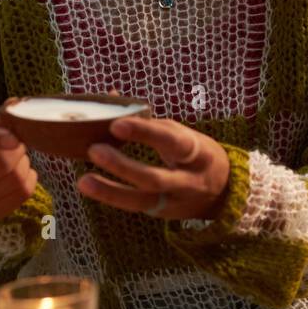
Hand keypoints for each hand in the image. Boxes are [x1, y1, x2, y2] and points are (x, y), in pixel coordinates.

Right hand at [0, 103, 37, 220]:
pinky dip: (29, 179)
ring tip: (17, 159)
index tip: (14, 138)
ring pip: (16, 179)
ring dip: (24, 164)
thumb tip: (13, 109)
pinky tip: (20, 173)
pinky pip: (23, 193)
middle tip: (16, 144)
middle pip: (2, 164)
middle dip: (17, 149)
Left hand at [78, 114, 230, 220]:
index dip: (146, 133)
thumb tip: (111, 95)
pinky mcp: (163, 213)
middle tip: (94, 149)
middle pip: (156, 178)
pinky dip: (111, 196)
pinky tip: (89, 185)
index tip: (117, 124)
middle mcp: (189, 181)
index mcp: (198, 153)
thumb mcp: (183, 135)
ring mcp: (176, 201)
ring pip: (142, 199)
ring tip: (84, 179)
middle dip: (123, 166)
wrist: (224, 191)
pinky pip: (135, 206)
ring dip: (110, 190)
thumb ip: (150, 122)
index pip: (172, 142)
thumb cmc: (195, 154)